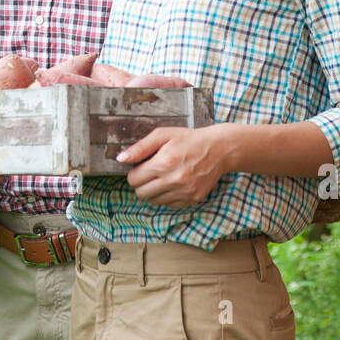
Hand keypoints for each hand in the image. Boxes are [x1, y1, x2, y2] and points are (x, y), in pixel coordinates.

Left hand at [115, 124, 234, 206]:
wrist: (219, 149)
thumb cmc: (189, 139)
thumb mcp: (163, 135)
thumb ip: (140, 148)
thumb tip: (121, 159)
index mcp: (163, 163)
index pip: (133, 179)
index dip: (135, 172)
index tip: (143, 166)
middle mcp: (173, 181)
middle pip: (141, 193)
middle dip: (142, 183)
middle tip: (151, 172)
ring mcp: (184, 192)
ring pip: (154, 201)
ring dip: (154, 190)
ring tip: (164, 176)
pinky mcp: (192, 199)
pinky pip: (169, 205)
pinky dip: (168, 196)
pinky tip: (175, 183)